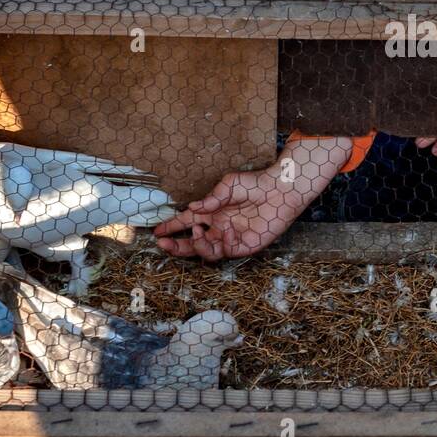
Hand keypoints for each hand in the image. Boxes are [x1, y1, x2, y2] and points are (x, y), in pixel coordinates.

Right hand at [154, 137, 351, 260]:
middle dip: (176, 246)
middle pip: (192, 243)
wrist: (280, 190)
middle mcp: (218, 227)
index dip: (171, 227)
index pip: (186, 222)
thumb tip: (192, 208)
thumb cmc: (255, 183)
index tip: (157, 232)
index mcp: (212, 212)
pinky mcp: (244, 246)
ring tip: (196, 233)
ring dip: (197, 245)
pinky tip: (229, 230)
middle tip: (164, 244)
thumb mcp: (228, 185)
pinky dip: (224, 243)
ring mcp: (230, 238)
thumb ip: (211, 198)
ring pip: (206, 252)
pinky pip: (227, 252)